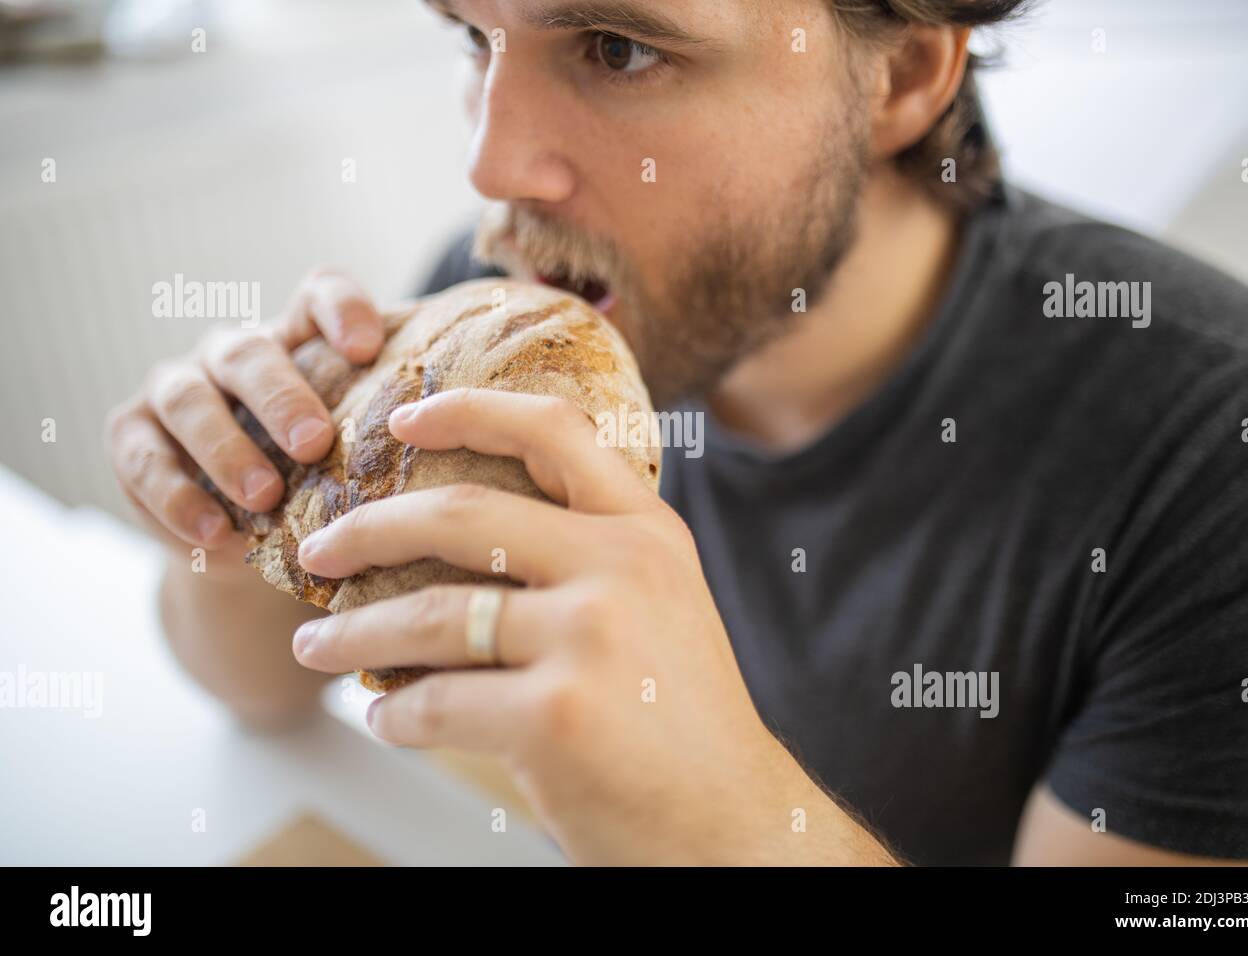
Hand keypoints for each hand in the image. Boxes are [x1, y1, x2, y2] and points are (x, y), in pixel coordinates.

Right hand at [104, 268, 384, 563]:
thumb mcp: (367, 450)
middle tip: (315, 444)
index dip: (341, 310)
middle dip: (281, 395)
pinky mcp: (131, 438)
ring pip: (188, 400)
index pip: (318, 293)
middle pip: (250, 351)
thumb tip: (495, 421)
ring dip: (226, 449)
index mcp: (300, 338)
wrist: (255, 543)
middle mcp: (235, 352)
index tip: (369, 347)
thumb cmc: (329, 480)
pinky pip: (143, 460)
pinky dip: (176, 499)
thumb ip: (408, 425)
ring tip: (265, 496)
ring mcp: (177, 389)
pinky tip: (216, 536)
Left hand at [290, 388, 894, 863]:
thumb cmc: (683, 722)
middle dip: (370, 528)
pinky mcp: (554, 714)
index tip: (405, 417)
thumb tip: (459, 544)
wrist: (733, 825)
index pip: (553, 431)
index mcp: (647, 532)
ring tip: (313, 645)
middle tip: (319, 549)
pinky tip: (384, 719)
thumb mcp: (660, 609)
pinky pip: (436, 702)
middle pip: (464, 514)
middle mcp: (622, 566)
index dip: (469, 410)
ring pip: (431, 614)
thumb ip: (590, 561)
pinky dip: (394, 715)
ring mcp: (590, 635)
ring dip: (354, 631)